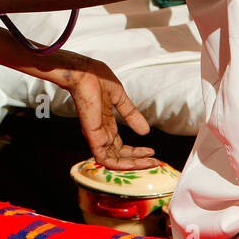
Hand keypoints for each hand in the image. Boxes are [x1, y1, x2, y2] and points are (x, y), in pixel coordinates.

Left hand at [53, 54, 156, 169]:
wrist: (84, 73)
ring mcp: (96, 136)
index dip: (136, 151)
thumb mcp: (119, 98)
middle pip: (119, 155)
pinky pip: (105, 159)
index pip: (120, 146)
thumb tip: (145, 130)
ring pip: (114, 160)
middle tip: (154, 161)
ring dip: (133, 164)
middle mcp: (101, 132)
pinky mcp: (93, 137)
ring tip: (150, 163)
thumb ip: (131, 114)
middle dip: (137, 160)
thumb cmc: (95, 79)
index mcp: (105, 124)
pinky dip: (121, 164)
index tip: (151, 152)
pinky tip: (136, 164)